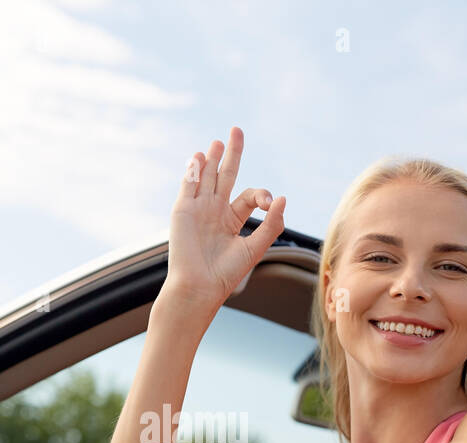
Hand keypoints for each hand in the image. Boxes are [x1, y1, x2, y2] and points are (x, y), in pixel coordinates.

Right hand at [163, 126, 286, 319]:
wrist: (198, 287)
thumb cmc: (225, 274)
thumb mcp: (255, 248)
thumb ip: (271, 224)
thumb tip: (284, 199)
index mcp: (232, 221)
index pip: (249, 196)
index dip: (262, 195)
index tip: (269, 205)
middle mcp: (214, 212)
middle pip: (224, 175)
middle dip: (231, 154)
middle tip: (236, 130)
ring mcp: (197, 210)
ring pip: (205, 177)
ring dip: (210, 158)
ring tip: (218, 142)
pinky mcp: (182, 211)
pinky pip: (188, 186)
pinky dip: (193, 171)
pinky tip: (198, 156)